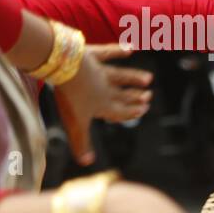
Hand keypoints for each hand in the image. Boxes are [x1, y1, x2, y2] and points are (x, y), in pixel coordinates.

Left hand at [53, 45, 152, 165]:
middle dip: (135, 96)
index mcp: (103, 105)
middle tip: (148, 96)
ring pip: (121, 76)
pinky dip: (119, 51)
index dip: (131, 111)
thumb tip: (87, 162)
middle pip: (123, 94)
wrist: (65, 68)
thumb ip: (81, 142)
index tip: (143, 109)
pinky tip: (130, 49)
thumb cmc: (71, 97)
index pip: (120, 110)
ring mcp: (100, 71)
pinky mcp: (93, 56)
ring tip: (148, 78)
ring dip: (134, 78)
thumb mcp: (74, 122)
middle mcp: (105, 89)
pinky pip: (108, 53)